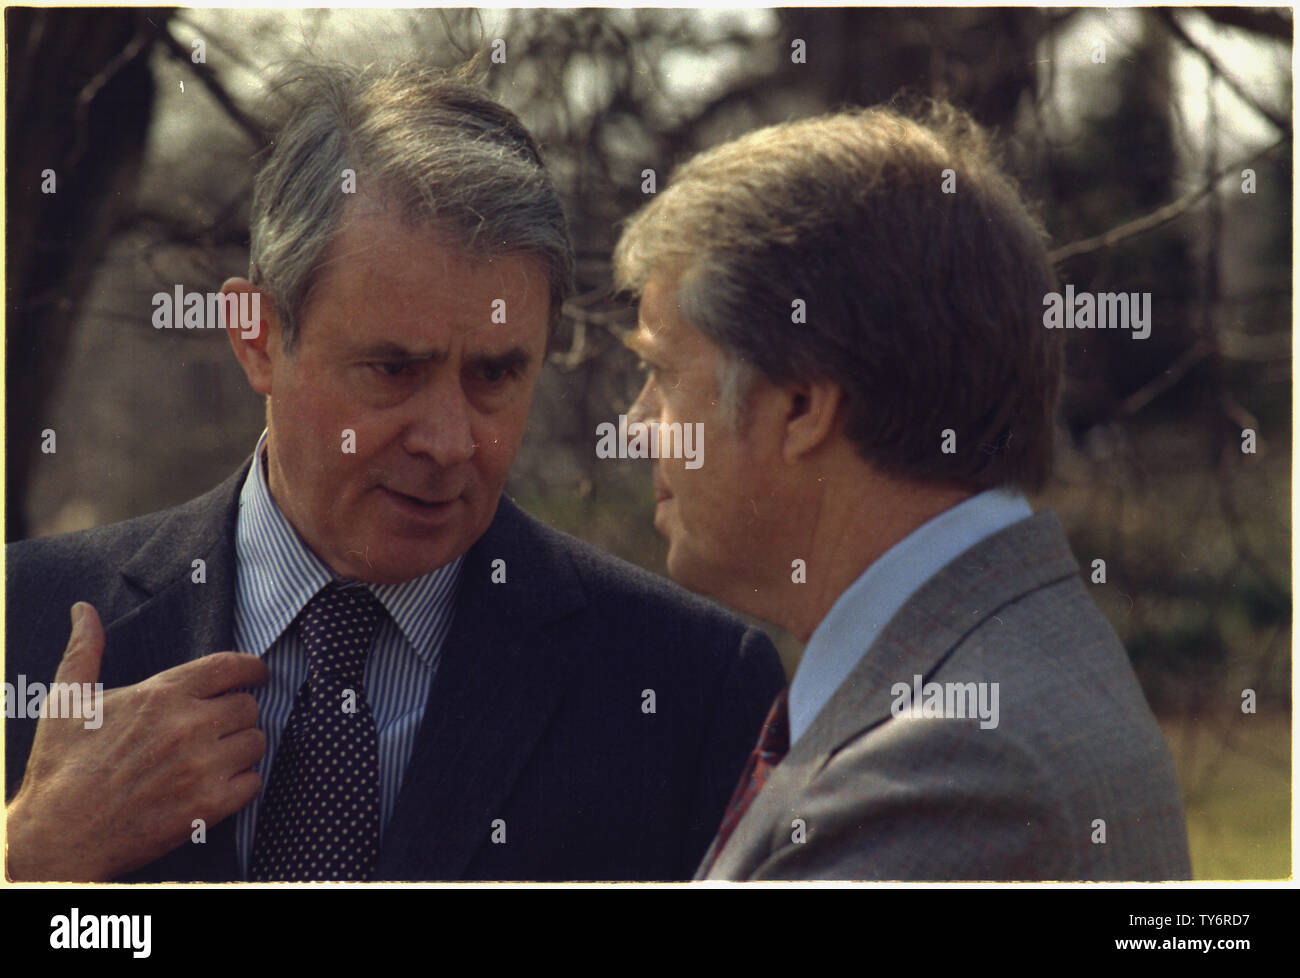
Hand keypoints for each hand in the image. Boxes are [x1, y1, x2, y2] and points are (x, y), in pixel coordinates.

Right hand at [5, 602, 268, 880]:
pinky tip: (216, 786)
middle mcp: (189, 726)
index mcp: (161, 695)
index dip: (252, 668)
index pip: (232, 665)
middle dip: (237, 715)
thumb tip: (83, 609)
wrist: (56, 836)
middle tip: (217, 728)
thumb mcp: (66, 701)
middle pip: (249, 706)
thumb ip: (85, 650)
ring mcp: (202, 767)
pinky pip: (254, 783)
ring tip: (214, 758)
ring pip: (256, 743)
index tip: (257, 675)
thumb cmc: (61, 767)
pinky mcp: (208, 806)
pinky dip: (241, 784)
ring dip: (241, 749)